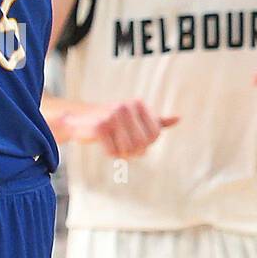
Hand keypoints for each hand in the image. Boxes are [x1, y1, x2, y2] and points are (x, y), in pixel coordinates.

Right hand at [57, 100, 178, 156]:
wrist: (78, 119)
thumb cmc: (110, 120)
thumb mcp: (134, 117)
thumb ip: (156, 120)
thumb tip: (178, 118)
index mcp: (138, 104)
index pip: (155, 135)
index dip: (146, 144)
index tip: (134, 140)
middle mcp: (126, 107)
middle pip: (143, 144)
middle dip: (134, 151)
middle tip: (123, 146)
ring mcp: (112, 115)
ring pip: (129, 150)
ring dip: (122, 153)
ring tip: (114, 144)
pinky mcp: (100, 127)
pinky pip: (113, 152)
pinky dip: (110, 153)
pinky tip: (104, 144)